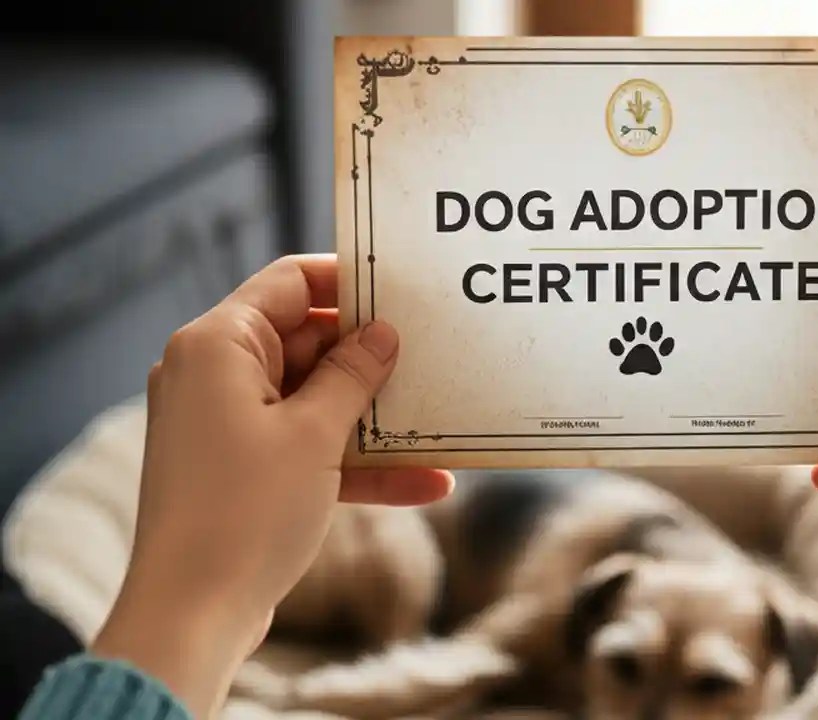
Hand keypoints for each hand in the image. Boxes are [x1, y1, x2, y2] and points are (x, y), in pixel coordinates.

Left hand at [91, 255, 452, 717]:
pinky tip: (426, 482)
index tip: (406, 290)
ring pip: (314, 400)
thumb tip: (383, 334)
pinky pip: (308, 448)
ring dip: (374, 416)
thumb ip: (352, 376)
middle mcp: (215, 375)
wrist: (191, 615)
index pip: (290, 282)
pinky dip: (358, 462)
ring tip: (440, 418)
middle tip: (436, 356)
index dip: (349, 280)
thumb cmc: (245, 512)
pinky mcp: (243, 471)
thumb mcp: (315, 435)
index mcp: (219, 345)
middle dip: (371, 356)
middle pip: (307, 341)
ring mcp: (228, 425)